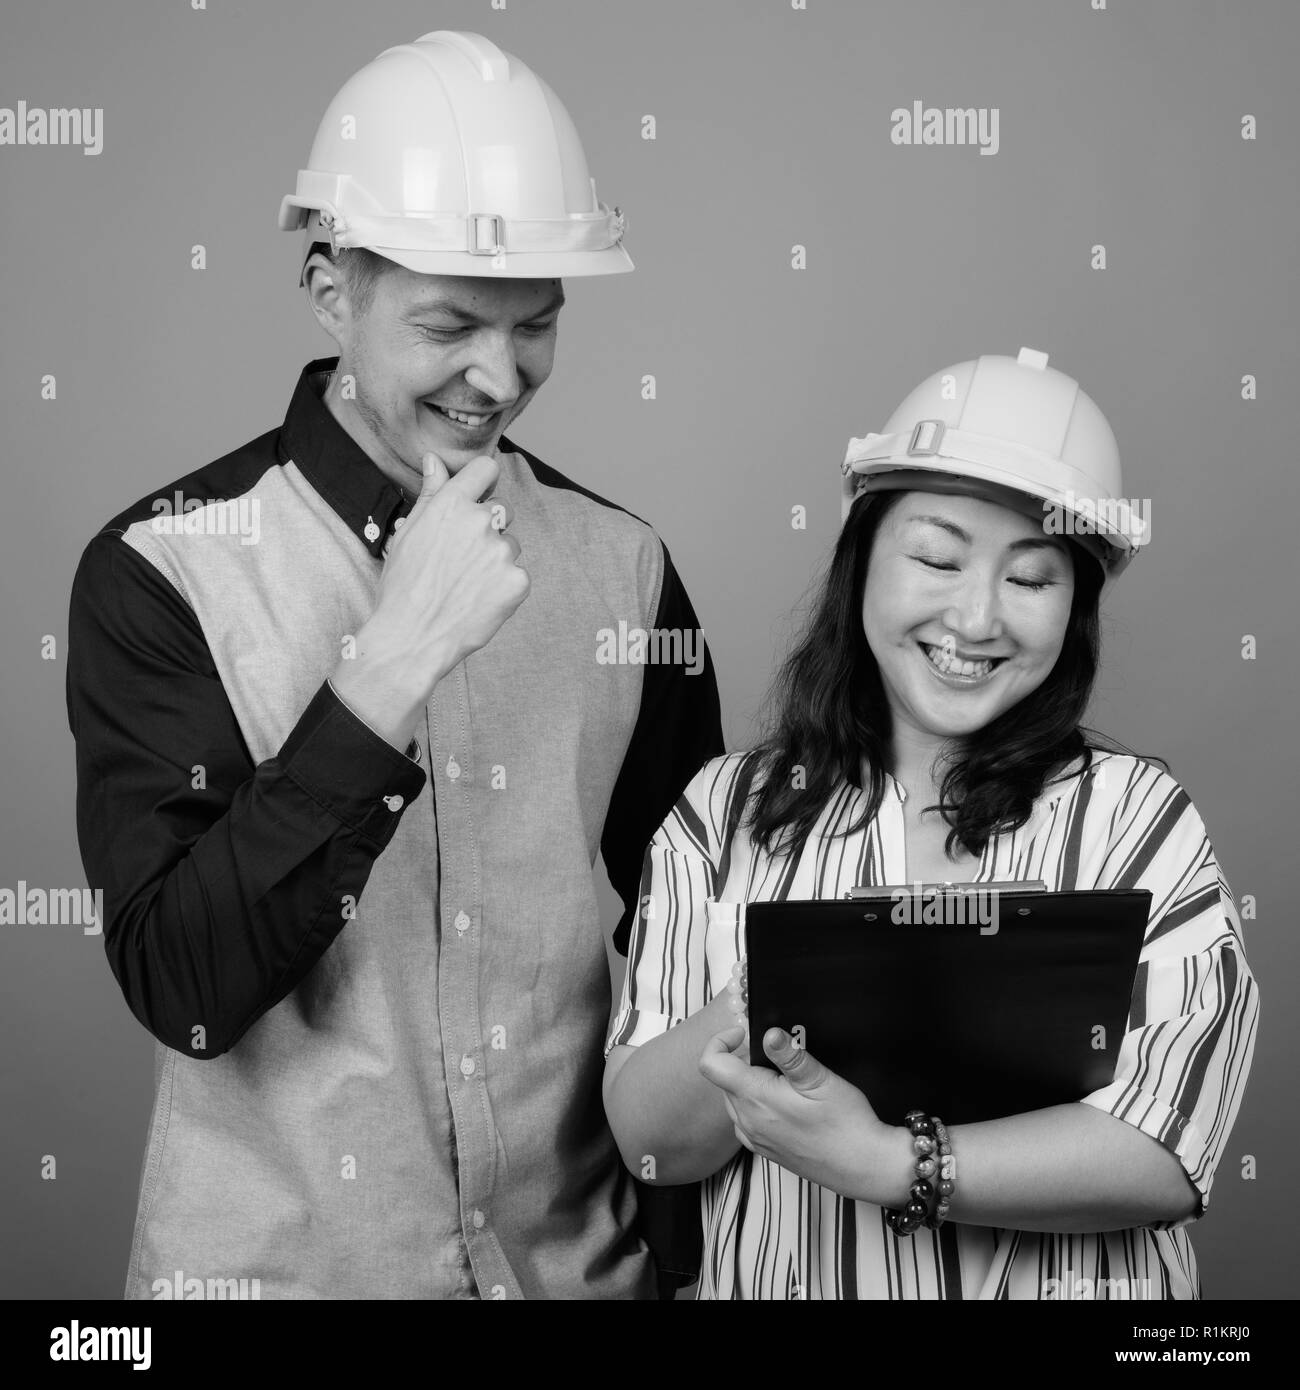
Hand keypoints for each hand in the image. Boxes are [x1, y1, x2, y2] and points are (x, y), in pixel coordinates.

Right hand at [368, 449, 529, 681]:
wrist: (412, 637)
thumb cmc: (403, 586)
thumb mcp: (409, 533)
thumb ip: (430, 493)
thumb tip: (434, 460)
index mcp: (452, 505)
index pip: (485, 469)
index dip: (482, 483)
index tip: (477, 498)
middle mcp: (480, 522)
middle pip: (502, 510)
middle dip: (488, 529)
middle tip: (461, 559)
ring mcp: (502, 552)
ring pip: (510, 545)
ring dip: (495, 559)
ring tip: (466, 584)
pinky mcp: (518, 581)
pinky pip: (518, 575)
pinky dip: (504, 587)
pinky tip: (479, 600)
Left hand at [698, 1027, 893, 1200]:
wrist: (863, 1167)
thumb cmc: (846, 1124)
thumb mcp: (820, 1080)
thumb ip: (790, 1056)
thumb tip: (769, 1033)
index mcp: (755, 1099)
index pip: (711, 1064)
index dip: (721, 1041)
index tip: (746, 1034)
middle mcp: (747, 1121)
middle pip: (723, 1080)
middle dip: (742, 1060)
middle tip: (776, 1057)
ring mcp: (755, 1139)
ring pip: (733, 1100)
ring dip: (748, 1083)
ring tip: (783, 1080)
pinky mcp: (765, 1150)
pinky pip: (745, 1121)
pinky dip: (755, 1105)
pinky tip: (783, 1103)